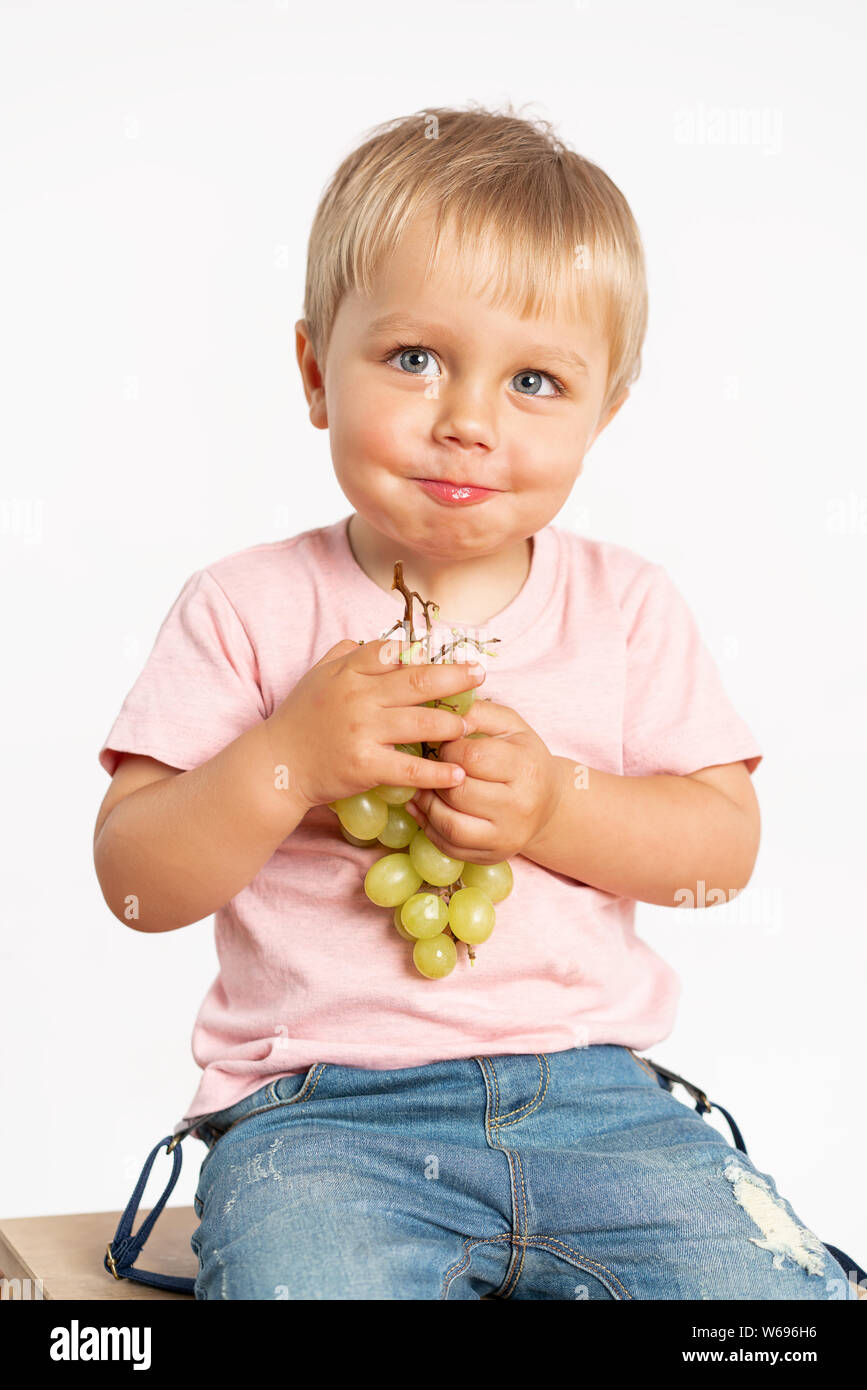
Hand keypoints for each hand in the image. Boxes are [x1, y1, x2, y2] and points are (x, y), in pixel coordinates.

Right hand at [265, 638, 486, 811]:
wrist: (276, 765)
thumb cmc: (300, 719)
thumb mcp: (317, 677)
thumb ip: (345, 655)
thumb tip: (376, 640)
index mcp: (348, 672)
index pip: (394, 652)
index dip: (427, 652)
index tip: (454, 654)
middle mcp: (357, 697)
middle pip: (417, 681)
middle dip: (455, 677)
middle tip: (480, 677)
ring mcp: (362, 731)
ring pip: (421, 722)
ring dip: (452, 724)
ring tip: (471, 726)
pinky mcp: (364, 765)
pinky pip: (409, 768)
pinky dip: (437, 772)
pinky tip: (458, 773)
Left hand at [405, 697, 561, 864]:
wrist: (547, 802)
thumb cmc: (522, 756)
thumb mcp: (509, 725)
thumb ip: (476, 712)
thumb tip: (439, 712)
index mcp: (526, 767)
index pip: (472, 757)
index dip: (448, 748)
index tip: (446, 744)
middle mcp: (520, 806)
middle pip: (459, 792)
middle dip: (436, 776)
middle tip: (432, 766)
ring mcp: (507, 837)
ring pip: (450, 824)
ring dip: (428, 804)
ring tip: (424, 787)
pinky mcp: (492, 856)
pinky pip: (449, 847)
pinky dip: (429, 827)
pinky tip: (424, 808)